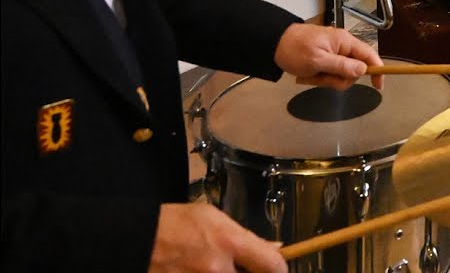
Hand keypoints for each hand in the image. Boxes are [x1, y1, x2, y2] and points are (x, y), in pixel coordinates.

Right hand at [149, 202, 284, 272]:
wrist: (135, 240)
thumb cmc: (174, 224)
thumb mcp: (213, 218)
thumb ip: (245, 236)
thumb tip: (274, 248)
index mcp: (229, 243)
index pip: (273, 266)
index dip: (279, 269)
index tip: (276, 268)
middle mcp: (218, 269)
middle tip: (243, 265)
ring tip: (213, 265)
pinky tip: (199, 269)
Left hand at [274, 23, 383, 89]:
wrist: (273, 43)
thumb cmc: (294, 49)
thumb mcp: (318, 60)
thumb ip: (342, 66)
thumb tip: (363, 70)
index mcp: (344, 42)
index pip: (369, 55)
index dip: (377, 70)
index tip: (378, 86)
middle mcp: (342, 46)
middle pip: (354, 70)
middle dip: (339, 79)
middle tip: (322, 77)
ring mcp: (334, 53)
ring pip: (341, 74)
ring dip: (327, 79)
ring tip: (311, 74)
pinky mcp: (325, 59)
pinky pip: (331, 73)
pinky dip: (321, 77)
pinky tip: (309, 74)